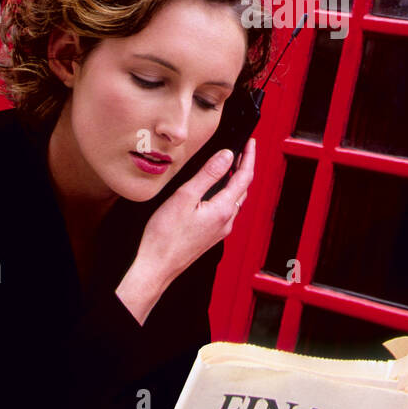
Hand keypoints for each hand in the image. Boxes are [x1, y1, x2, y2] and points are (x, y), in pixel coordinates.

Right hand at [116, 137, 254, 323]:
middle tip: (242, 150)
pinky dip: (226, 194)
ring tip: (230, 166)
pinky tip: (215, 191)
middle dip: (244, 167)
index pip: (244, 177)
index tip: (251, 142)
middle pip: (243, 188)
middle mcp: (226, 221)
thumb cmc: (165, 237)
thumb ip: (208, 175)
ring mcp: (220, 230)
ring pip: (235, 200)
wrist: (156, 266)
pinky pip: (226, 210)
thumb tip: (227, 156)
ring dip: (236, 181)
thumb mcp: (185, 196)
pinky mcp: (211, 235)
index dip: (250, 157)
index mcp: (223, 209)